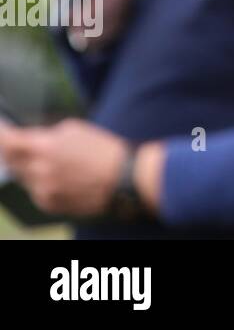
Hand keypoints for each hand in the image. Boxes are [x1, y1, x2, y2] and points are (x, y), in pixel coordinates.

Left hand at [0, 119, 161, 217]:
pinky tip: (54, 174)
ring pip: (21, 176)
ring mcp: (42, 190)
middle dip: (9, 149)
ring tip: (40, 158)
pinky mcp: (48, 204)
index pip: (8, 141)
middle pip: (9, 160)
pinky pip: (33, 190)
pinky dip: (37, 181)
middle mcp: (38, 171)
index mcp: (45, 147)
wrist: (124, 179)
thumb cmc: (104, 149)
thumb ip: (48, 133)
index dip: (1, 133)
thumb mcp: (76, 128)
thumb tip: (30, 138)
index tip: (2, 127)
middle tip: (13, 141)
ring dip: (25, 166)